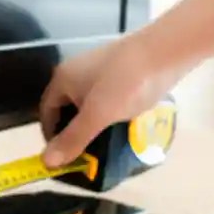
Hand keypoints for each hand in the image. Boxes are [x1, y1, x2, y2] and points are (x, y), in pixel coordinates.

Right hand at [39, 33, 188, 167]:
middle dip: (75, 132)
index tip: (64, 158)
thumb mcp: (98, 115)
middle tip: (86, 155)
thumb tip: (46, 162)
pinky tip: (124, 124)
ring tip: (107, 144)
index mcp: (63, 79)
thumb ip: (73, 139)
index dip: (51, 136)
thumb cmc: (126, 83)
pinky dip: (111, 113)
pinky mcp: (120, 71)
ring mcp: (99, 69)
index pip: (46, 112)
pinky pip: (108, 98)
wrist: (166, 51)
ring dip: (95, 124)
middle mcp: (77, 71)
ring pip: (90, 104)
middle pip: (67, 108)